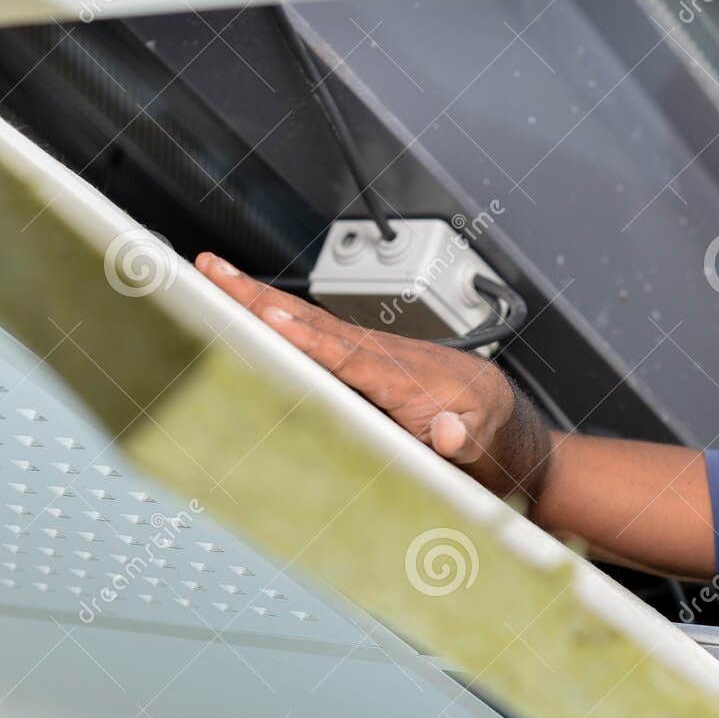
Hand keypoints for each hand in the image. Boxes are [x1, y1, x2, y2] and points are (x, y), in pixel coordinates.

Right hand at [194, 252, 552, 500]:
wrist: (505, 425)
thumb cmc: (490, 437)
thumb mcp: (486, 446)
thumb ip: (466, 440)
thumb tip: (449, 433)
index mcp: (410, 379)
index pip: (350, 356)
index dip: (310, 340)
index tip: (271, 317)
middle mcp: (386, 357)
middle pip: (316, 324)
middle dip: (262, 298)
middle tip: (213, 270)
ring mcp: (372, 356)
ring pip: (310, 324)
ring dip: (260, 299)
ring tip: (213, 274)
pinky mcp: (362, 363)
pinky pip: (316, 338)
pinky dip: (280, 320)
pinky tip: (248, 310)